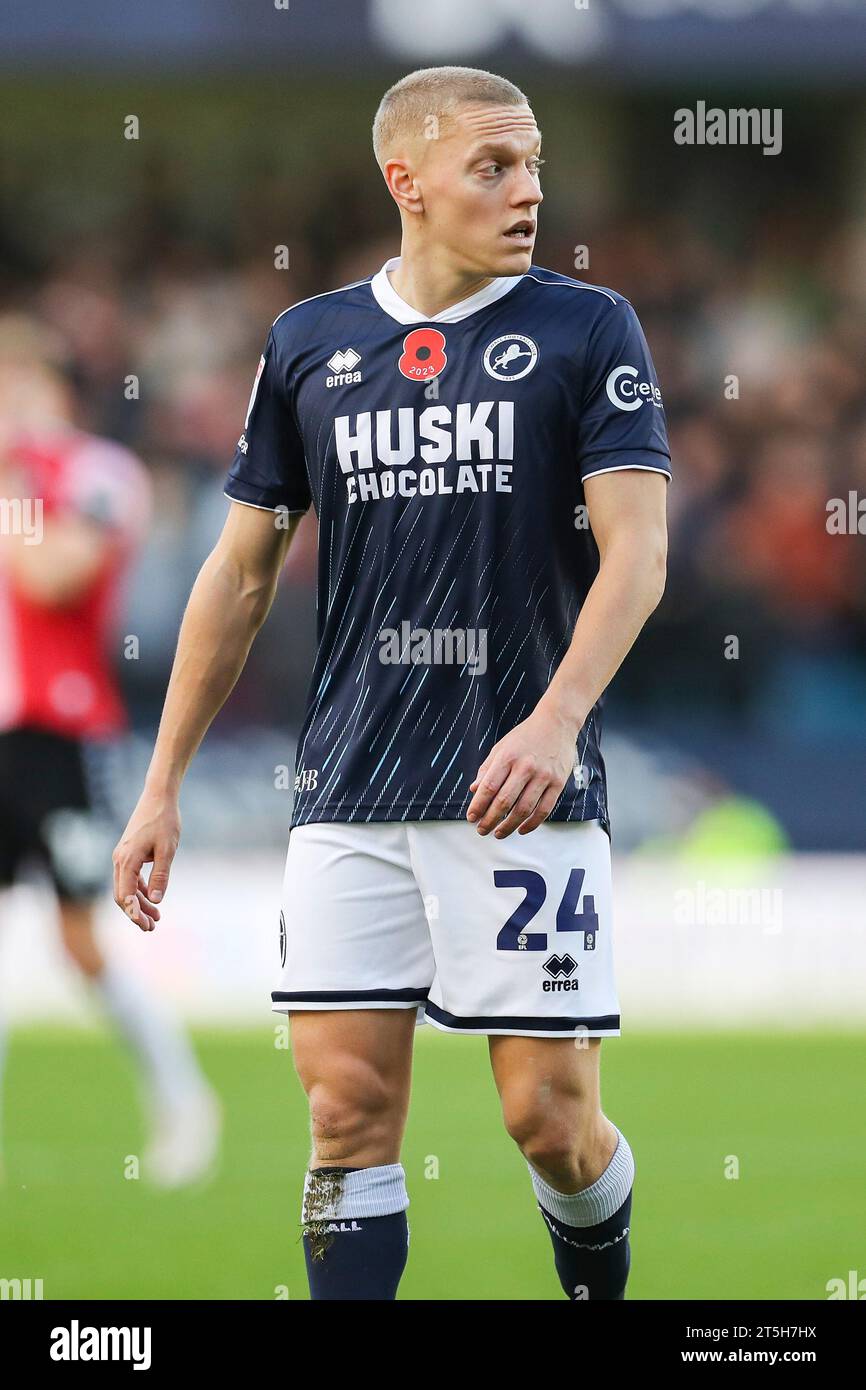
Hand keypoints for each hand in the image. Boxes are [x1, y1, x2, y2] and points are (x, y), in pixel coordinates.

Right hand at [112, 789, 180, 931]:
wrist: (159, 796)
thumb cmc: (165, 821)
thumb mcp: (167, 850)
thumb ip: (160, 876)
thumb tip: (155, 901)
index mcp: (126, 860)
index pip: (124, 895)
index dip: (134, 913)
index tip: (146, 926)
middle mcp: (119, 859)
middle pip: (122, 895)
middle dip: (135, 913)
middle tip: (152, 928)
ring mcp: (122, 856)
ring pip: (126, 888)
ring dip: (139, 903)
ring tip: (156, 918)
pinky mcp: (129, 853)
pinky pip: (130, 878)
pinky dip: (139, 890)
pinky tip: (153, 899)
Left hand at [466, 701, 578, 837]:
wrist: (556, 723)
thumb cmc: (525, 736)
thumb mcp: (501, 747)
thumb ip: (487, 769)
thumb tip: (474, 791)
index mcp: (507, 757)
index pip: (488, 787)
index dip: (478, 806)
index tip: (471, 818)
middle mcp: (525, 767)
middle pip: (504, 802)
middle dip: (490, 820)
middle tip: (482, 830)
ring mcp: (543, 776)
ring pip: (524, 809)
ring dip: (509, 826)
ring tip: (499, 833)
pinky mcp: (558, 783)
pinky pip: (544, 809)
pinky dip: (531, 824)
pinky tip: (521, 829)